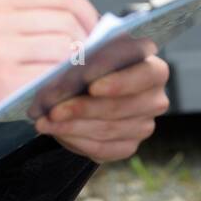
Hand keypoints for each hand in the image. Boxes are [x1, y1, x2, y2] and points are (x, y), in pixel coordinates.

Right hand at [0, 0, 99, 139]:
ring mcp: (0, 50)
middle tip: (87, 57)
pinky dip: (63, 81)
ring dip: (76, 63)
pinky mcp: (4, 79)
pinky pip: (52, 73)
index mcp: (0, 4)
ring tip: (72, 73)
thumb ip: (35, 22)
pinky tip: (59, 87)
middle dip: (86, 41)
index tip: (93, 29)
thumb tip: (89, 25)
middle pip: (67, 21)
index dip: (87, 12)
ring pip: (64, 46)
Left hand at [35, 51, 169, 161]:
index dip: (120, 82)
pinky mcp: (129, 146)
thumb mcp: (92, 51)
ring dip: (72, 127)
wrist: (88, 89)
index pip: (146, 75)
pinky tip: (56, 132)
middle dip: (83, 109)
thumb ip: (90, 54)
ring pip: (107, 130)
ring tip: (44, 122)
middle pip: (120, 107)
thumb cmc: (92, 63)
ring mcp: (144, 126)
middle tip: (54, 110)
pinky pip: (102, 149)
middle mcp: (155, 100)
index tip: (92, 87)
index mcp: (155, 70)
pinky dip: (76, 141)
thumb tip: (73, 61)